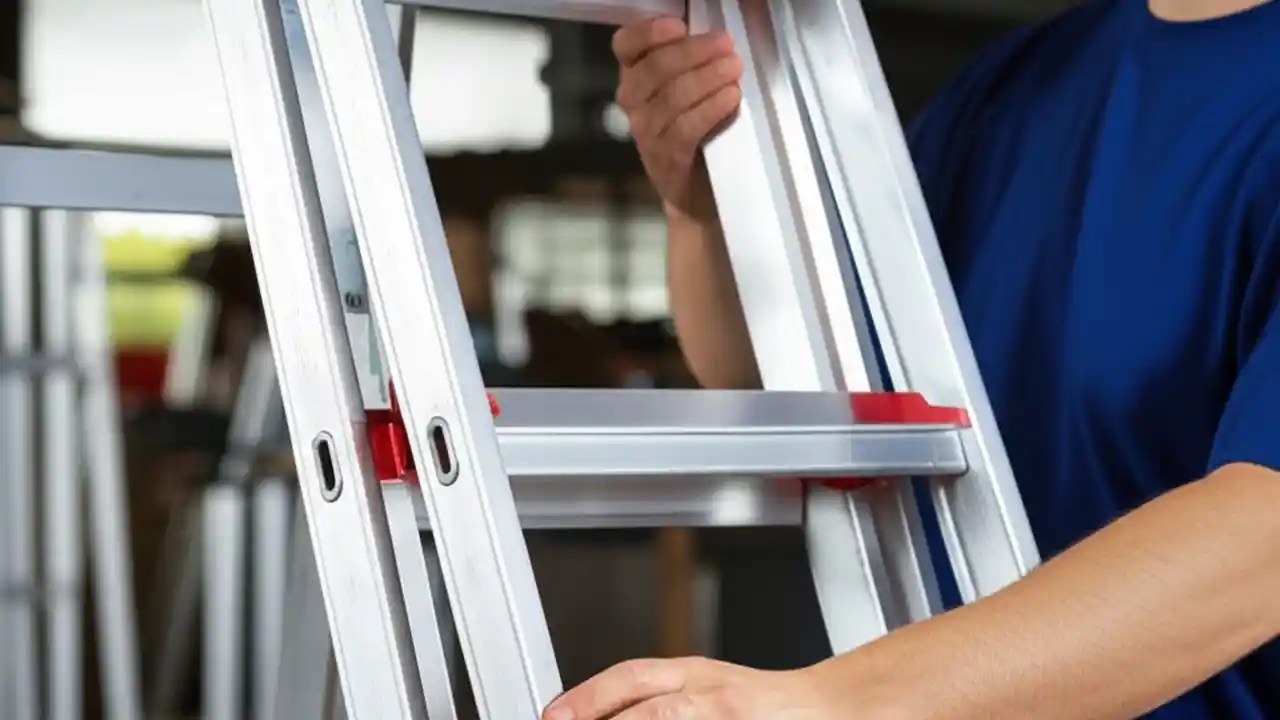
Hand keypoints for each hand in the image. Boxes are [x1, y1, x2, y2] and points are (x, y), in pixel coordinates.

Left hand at [541, 656, 835, 719]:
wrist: (835, 709)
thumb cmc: (768, 707)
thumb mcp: (711, 688)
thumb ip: (663, 698)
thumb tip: (598, 713)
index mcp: (697, 675)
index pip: (633, 677)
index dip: (588, 695)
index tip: (553, 715)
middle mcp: (711, 694)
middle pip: (648, 708)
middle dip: (600, 718)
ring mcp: (728, 717)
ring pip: (664, 719)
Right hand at [612, 17, 743, 219]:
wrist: (695, 188)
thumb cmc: (696, 126)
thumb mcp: (688, 87)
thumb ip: (691, 59)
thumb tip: (718, 35)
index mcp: (634, 74)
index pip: (625, 45)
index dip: (648, 33)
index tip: (679, 26)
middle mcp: (632, 101)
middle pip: (655, 68)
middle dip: (694, 52)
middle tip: (727, 46)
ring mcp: (645, 131)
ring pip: (673, 96)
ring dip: (708, 77)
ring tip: (734, 68)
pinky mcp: (665, 157)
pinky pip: (686, 127)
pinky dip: (711, 108)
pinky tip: (731, 97)